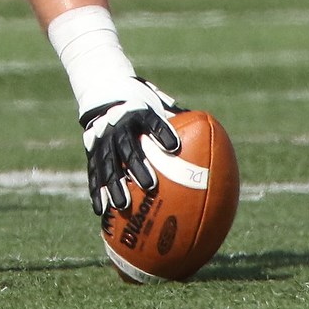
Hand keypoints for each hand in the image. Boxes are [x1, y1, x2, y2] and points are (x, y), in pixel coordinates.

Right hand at [79, 78, 181, 214]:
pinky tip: (101, 212)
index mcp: (138, 115)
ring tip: (123, 205)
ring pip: (107, 164)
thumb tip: (216, 137)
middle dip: (138, 165)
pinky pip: (94, 175)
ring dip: (114, 185)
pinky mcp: (91, 154)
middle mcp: (118, 127)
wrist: (106, 96)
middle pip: (128, 147)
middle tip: (151, 184)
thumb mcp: (159, 107)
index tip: (174, 146)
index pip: (151, 121)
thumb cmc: (142, 110)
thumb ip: (182, 121)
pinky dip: (97, 193)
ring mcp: (103, 141)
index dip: (162, 133)